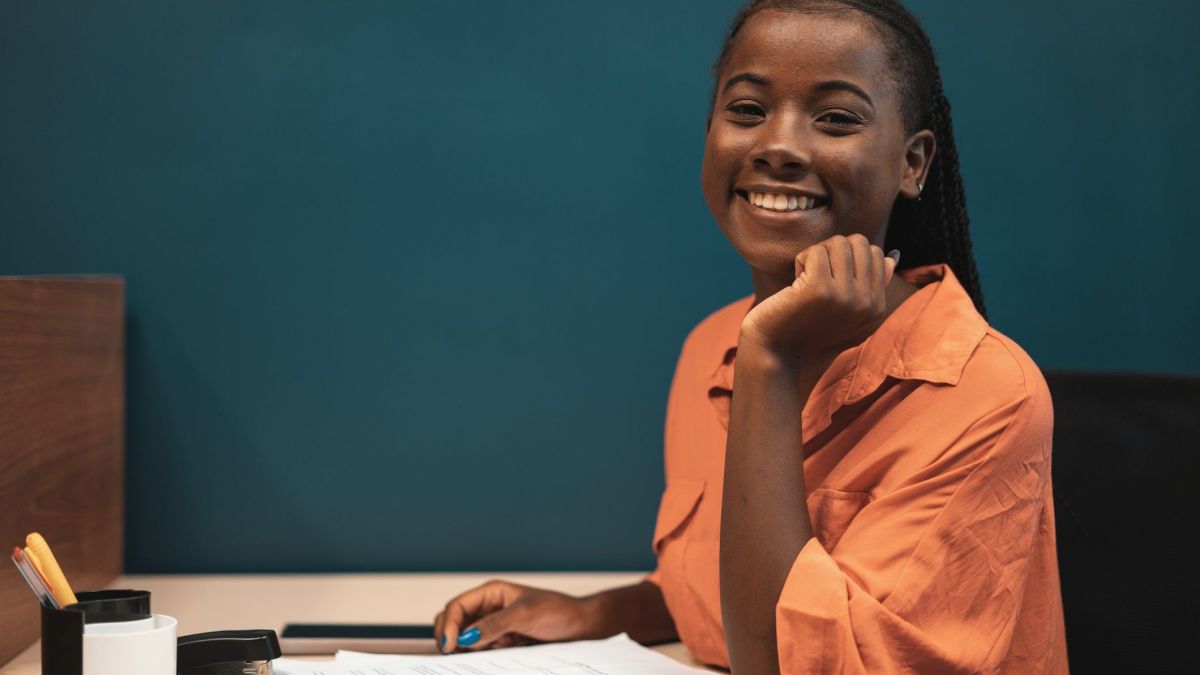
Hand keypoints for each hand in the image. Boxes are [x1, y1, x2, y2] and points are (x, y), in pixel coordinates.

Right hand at [433, 580, 592, 652]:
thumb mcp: (525, 615)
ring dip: (469, 647)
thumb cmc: (558, 611)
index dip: (449, 624)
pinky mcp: (502, 640)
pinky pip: (483, 649)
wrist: (581, 626)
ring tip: (486, 651)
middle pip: (455, 621)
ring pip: (467, 638)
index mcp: (492, 592)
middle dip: (452, 637)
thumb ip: (495, 625)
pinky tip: (497, 654)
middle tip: (454, 654)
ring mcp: (495, 625)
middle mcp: (489, 607)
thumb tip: (467, 636)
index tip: (449, 645)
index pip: (457, 606)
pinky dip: (483, 654)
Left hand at [740, 234, 897, 364]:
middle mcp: (866, 303)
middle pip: (859, 243)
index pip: (875, 253)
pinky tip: (795, 284)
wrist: (775, 349)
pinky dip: (801, 260)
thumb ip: (870, 285)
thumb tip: (891, 257)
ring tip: (806, 280)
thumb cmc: (806, 325)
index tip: (830, 281)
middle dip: (833, 251)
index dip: (846, 258)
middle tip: (816, 276)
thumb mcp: (844, 309)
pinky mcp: (820, 289)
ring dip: (816, 255)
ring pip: (838, 243)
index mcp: (876, 307)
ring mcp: (845, 296)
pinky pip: (815, 251)